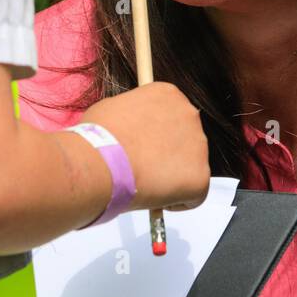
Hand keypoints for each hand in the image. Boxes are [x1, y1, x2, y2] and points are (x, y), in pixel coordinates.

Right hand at [82, 83, 209, 211]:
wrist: (100, 163)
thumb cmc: (96, 137)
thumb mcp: (112, 111)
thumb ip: (130, 118)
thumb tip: (128, 133)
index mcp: (168, 95)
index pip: (169, 116)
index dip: (155, 136)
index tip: (140, 150)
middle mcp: (188, 114)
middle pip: (183, 140)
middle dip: (166, 156)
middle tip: (143, 170)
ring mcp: (198, 145)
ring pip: (189, 168)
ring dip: (170, 178)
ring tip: (142, 185)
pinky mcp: (201, 176)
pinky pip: (192, 195)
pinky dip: (174, 201)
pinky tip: (151, 199)